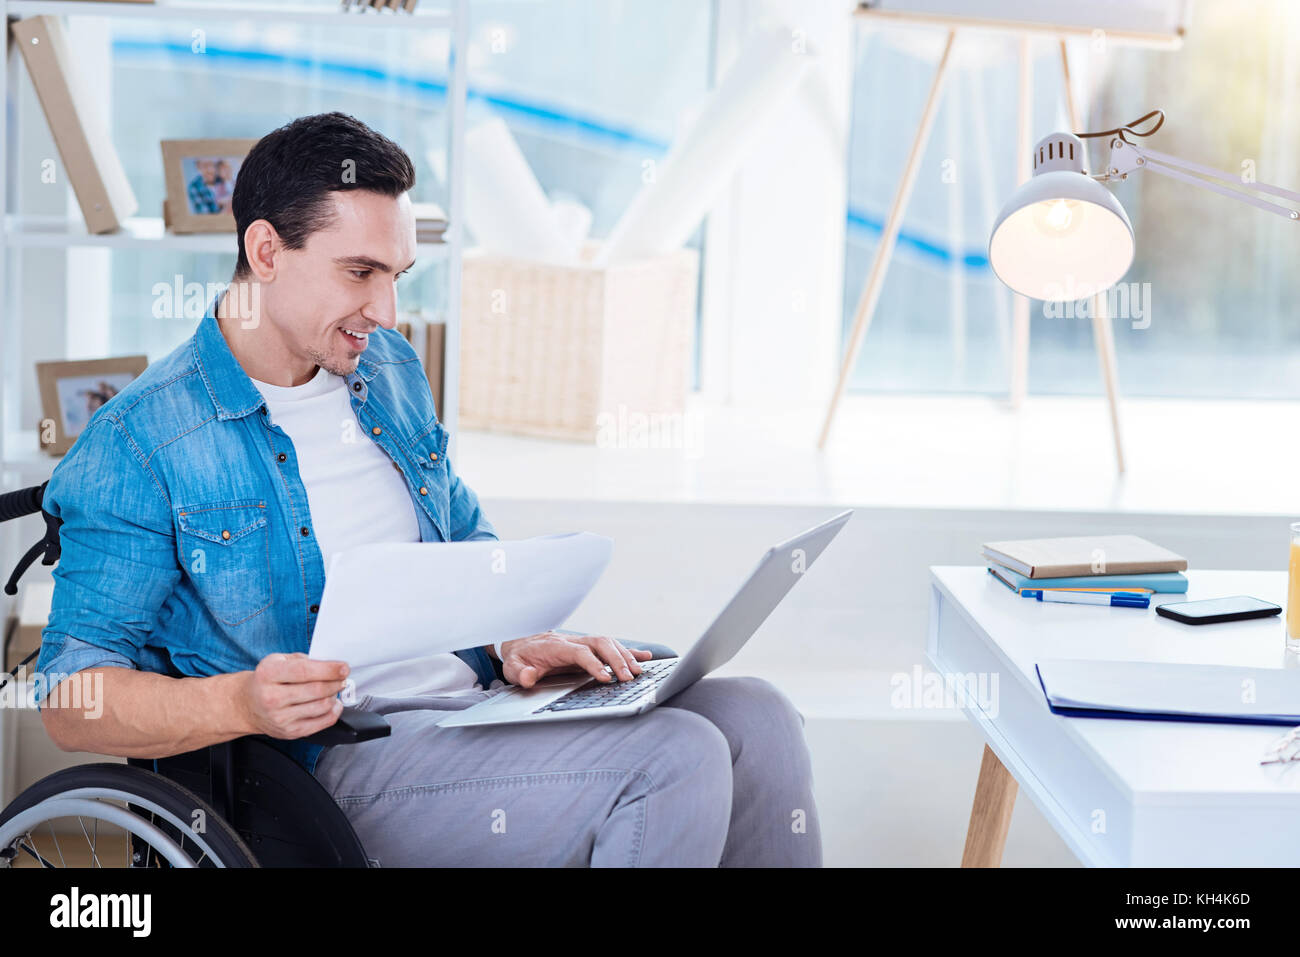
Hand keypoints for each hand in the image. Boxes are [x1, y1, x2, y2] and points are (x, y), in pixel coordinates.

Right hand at [239, 652, 348, 738]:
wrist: (248, 705)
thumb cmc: (268, 679)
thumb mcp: (278, 660)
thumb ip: (304, 660)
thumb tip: (332, 665)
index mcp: (268, 674)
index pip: (305, 671)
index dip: (329, 669)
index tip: (344, 668)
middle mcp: (272, 697)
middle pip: (316, 690)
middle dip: (336, 682)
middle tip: (342, 677)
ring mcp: (280, 717)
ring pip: (322, 706)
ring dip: (334, 696)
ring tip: (333, 689)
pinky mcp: (289, 731)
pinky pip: (321, 723)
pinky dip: (333, 712)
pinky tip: (333, 703)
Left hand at [499, 632, 652, 688]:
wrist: (520, 644)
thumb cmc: (520, 658)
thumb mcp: (513, 668)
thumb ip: (520, 673)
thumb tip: (529, 675)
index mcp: (556, 646)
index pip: (580, 652)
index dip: (594, 663)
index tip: (605, 677)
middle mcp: (573, 640)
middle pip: (600, 643)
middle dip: (616, 659)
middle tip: (628, 677)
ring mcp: (582, 642)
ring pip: (609, 643)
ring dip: (625, 656)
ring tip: (638, 672)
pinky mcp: (588, 647)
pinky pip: (611, 646)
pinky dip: (629, 651)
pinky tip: (644, 658)